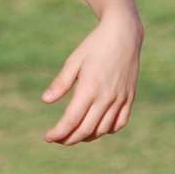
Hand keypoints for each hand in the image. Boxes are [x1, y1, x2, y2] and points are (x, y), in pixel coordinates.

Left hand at [41, 10, 141, 144]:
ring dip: (87, 136)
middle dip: (69, 139)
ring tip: (74, 134)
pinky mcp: (129, 97)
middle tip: (58, 139)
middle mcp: (106, 97)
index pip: (71, 121)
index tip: (48, 137)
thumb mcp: (74, 61)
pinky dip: (107, 130)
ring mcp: (120, 99)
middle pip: (85, 130)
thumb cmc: (95, 46)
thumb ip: (61, 83)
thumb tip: (45, 100)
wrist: (124, 34)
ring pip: (102, 130)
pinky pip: (119, 123)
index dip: (58, 133)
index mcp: (89, 88)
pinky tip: (97, 128)